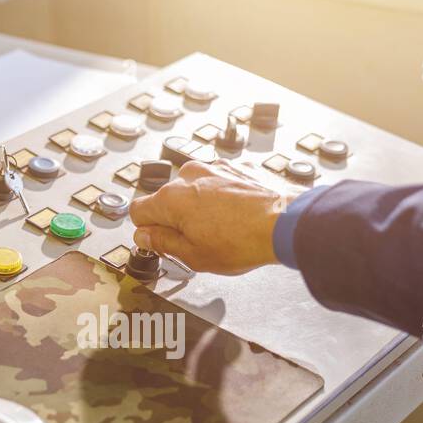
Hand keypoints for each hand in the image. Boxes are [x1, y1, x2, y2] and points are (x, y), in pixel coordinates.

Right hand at [129, 161, 283, 274]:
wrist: (285, 222)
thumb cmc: (243, 241)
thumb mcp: (193, 255)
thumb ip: (162, 243)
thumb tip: (144, 236)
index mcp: (171, 199)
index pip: (138, 211)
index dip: (147, 230)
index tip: (160, 241)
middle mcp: (188, 176)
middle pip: (166, 199)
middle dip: (176, 219)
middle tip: (197, 241)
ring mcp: (213, 168)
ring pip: (192, 190)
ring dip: (198, 207)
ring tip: (221, 230)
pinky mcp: (234, 167)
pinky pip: (215, 183)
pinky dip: (220, 197)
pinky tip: (234, 217)